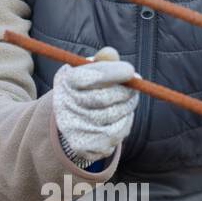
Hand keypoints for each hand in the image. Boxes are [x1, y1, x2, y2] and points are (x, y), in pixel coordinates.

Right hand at [52, 47, 138, 163]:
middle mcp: (66, 107)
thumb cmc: (85, 89)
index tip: (131, 70)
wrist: (71, 122)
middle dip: (125, 91)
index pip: (90, 77)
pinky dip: (126, 120)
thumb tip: (111, 54)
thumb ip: (101, 61)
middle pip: (103, 98)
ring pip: (114, 115)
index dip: (113, 72)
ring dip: (128, 104)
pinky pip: (118, 131)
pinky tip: (122, 114)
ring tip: (128, 98)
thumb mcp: (89, 71)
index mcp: (65, 83)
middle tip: (136, 84)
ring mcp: (75, 129)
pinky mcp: (87, 146)